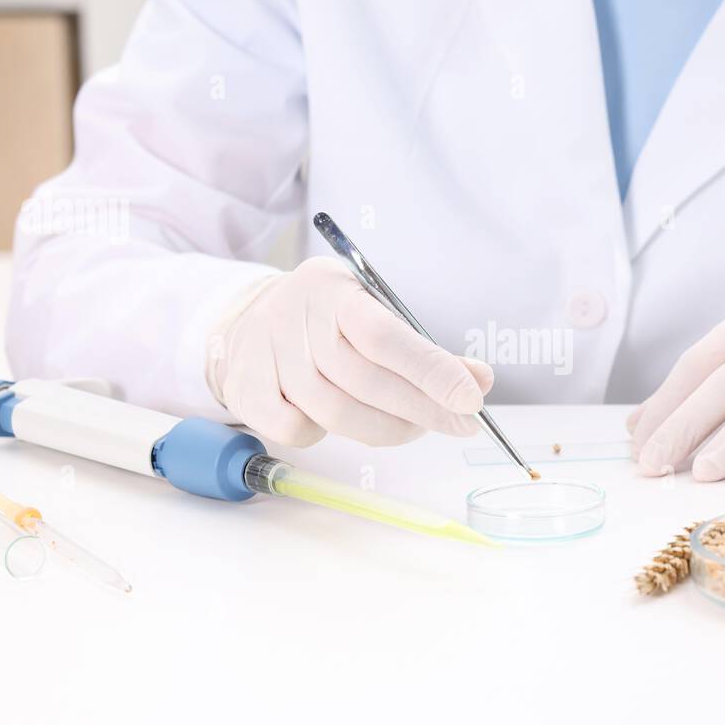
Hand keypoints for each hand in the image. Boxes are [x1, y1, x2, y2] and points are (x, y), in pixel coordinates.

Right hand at [209, 257, 491, 446]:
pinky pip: (299, 431)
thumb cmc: (328, 319)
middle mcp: (294, 318)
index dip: (432, 372)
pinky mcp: (245, 391)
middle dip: (424, 409)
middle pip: (366, 382)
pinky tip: (345, 418)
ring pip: (336, 414)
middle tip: (461, 424)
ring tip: (413, 425)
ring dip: (387, 428)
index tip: (472, 399)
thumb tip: (479, 381)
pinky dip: (329, 434)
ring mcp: (265, 356)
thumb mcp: (375, 312)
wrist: (248, 318)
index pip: (386, 336)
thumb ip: (425, 348)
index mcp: (332, 289)